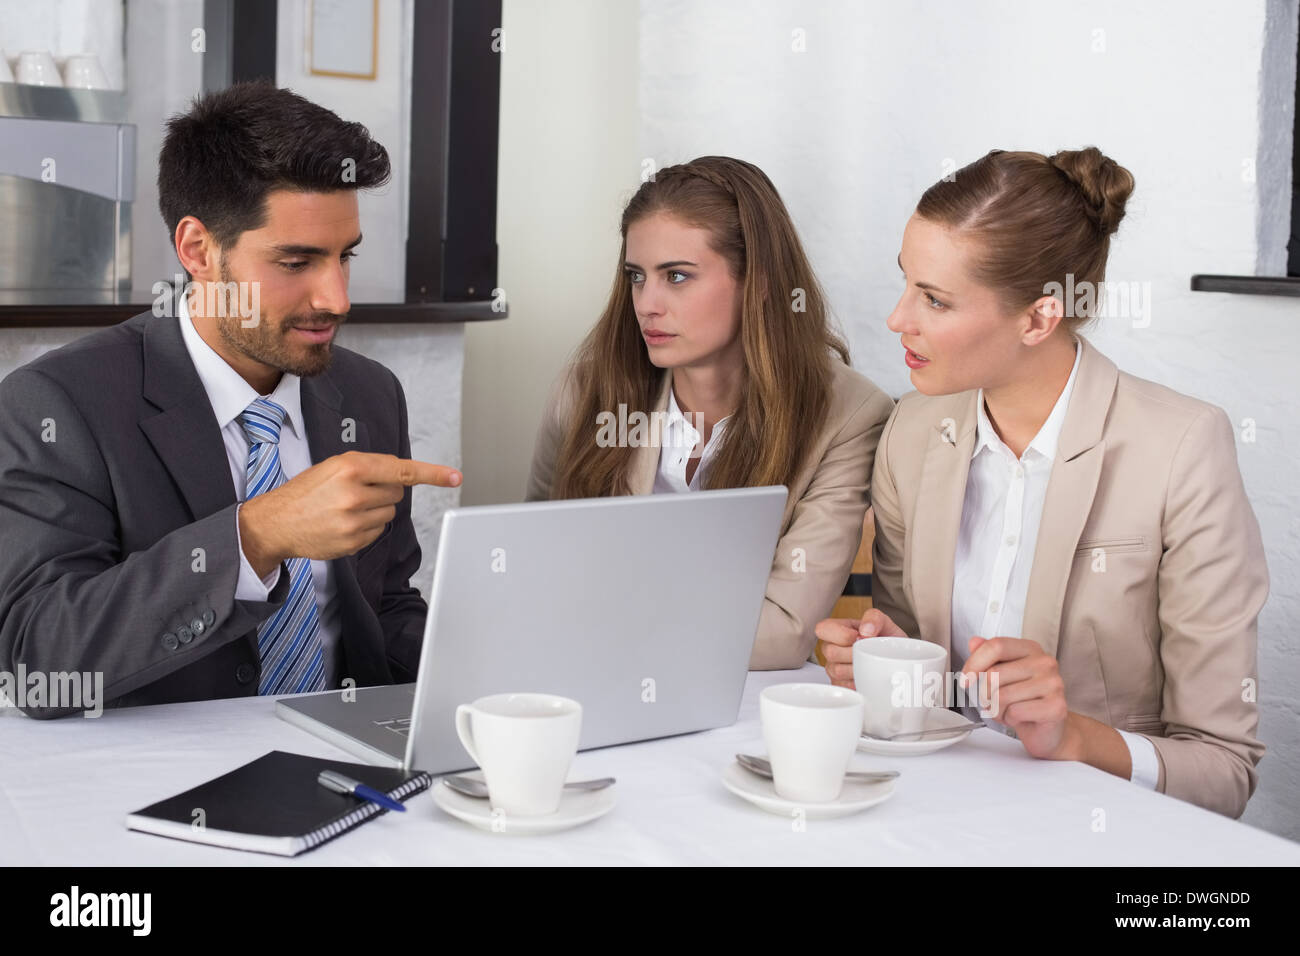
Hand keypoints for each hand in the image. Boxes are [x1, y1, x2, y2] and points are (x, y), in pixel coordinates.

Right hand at [239, 451, 461, 574]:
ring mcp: (354, 520)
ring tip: (346, 508)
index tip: (455, 477)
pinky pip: (378, 531)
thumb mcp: (333, 467)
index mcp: (351, 467)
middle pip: (399, 492)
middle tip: (357, 491)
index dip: (433, 473)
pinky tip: (343, 523)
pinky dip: (367, 527)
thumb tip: (404, 475)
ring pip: (390, 513)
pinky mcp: (353, 542)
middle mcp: (355, 493)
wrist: (276, 522)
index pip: (403, 470)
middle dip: (384, 490)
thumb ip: (368, 468)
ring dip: (375, 509)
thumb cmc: (306, 491)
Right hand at [814, 608, 905, 688]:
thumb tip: (865, 630)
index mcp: (837, 629)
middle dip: (853, 653)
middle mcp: (832, 647)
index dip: (841, 634)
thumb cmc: (887, 640)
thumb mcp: (885, 623)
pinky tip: (866, 675)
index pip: (822, 629)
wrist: (897, 658)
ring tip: (868, 663)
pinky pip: (844, 686)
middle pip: (830, 652)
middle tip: (867, 651)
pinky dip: (858, 682)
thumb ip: (874, 618)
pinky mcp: (840, 684)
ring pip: (837, 671)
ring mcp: (834, 667)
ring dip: (857, 668)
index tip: (858, 636)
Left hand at [960, 635, 1076, 759]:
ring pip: (1002, 696)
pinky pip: (1015, 712)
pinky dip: (1009, 719)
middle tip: (993, 702)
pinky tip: (1019, 718)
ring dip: (996, 709)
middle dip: (985, 694)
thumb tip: (974, 642)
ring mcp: (1053, 684)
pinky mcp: (1056, 706)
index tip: (966, 679)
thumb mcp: (1003, 675)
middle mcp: (1045, 663)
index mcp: (1030, 649)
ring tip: (1007, 710)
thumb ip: (989, 656)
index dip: (974, 663)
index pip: (996, 646)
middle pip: (994, 674)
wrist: (1046, 729)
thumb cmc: (1023, 700)